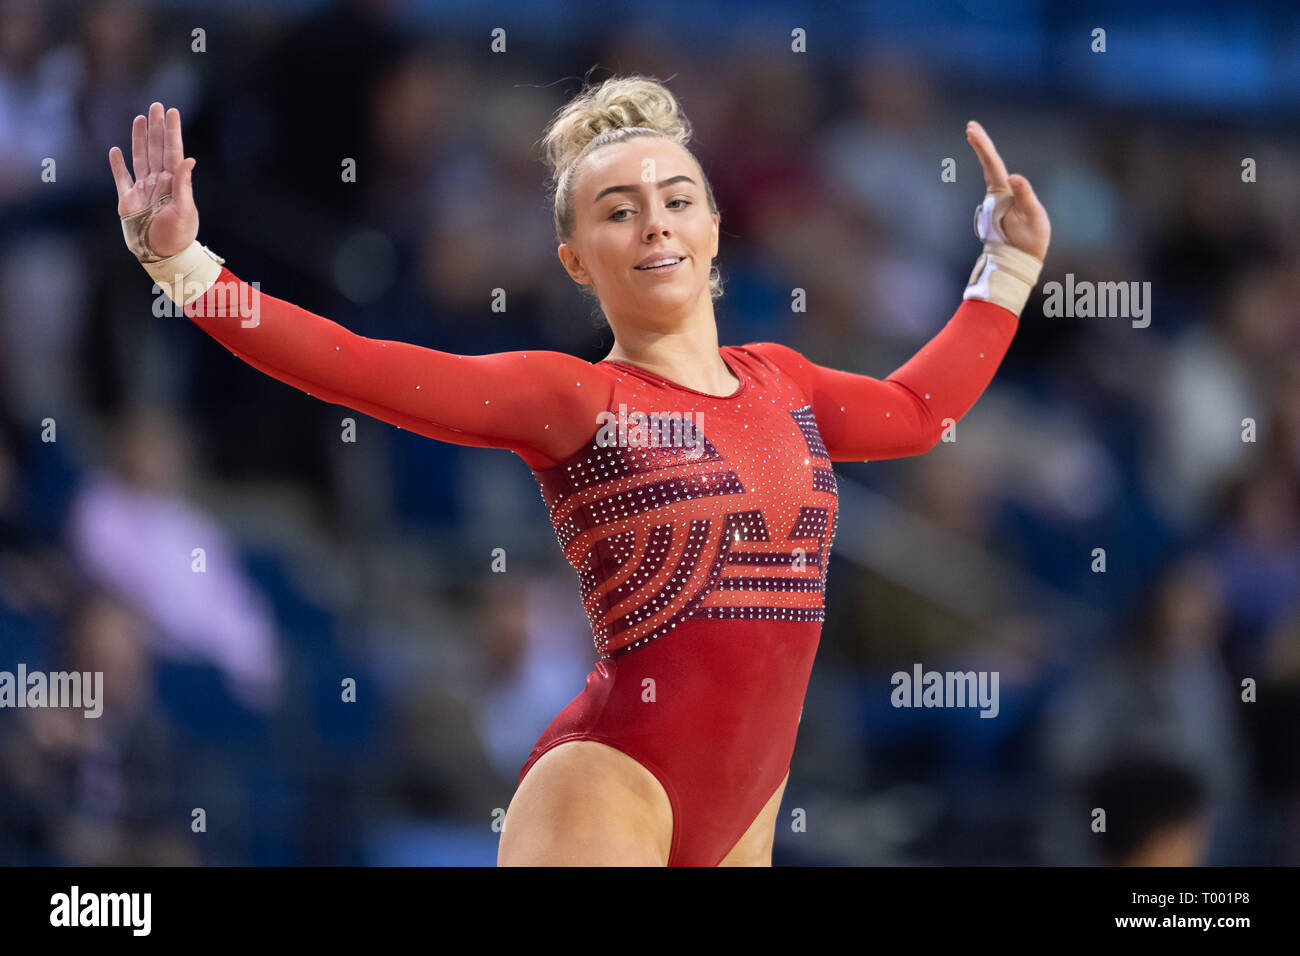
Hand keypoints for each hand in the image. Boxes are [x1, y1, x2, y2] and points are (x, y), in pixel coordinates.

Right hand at [108, 102, 198, 259]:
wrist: (161, 255)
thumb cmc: (177, 236)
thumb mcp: (185, 210)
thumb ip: (184, 184)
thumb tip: (189, 160)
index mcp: (175, 183)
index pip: (173, 151)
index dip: (172, 131)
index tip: (172, 112)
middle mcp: (159, 183)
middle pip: (157, 149)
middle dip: (156, 128)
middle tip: (156, 106)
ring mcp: (143, 189)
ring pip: (140, 157)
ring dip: (139, 138)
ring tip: (140, 119)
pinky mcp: (127, 200)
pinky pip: (121, 178)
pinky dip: (117, 164)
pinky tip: (116, 150)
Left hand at [965, 120, 1049, 260]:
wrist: (1019, 259)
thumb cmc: (1027, 239)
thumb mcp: (1031, 216)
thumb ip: (1024, 195)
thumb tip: (1015, 177)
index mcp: (1002, 194)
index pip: (993, 165)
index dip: (983, 146)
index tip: (971, 130)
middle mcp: (996, 194)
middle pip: (989, 164)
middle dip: (980, 144)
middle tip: (970, 126)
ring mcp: (998, 199)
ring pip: (990, 170)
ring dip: (984, 152)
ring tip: (974, 134)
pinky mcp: (1003, 203)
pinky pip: (996, 179)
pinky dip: (991, 165)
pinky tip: (989, 160)